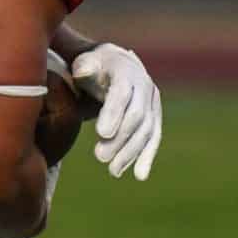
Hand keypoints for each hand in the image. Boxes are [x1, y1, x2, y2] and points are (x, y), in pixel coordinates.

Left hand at [69, 43, 161, 180]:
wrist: (115, 65)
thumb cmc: (94, 66)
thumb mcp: (86, 62)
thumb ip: (84, 68)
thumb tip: (83, 72)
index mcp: (126, 72)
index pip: (121, 94)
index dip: (113, 113)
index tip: (102, 133)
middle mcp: (144, 86)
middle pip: (135, 116)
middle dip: (120, 139)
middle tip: (100, 157)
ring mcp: (152, 102)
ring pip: (146, 130)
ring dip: (131, 153)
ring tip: (113, 171)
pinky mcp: (154, 116)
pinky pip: (153, 138)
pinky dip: (147, 157)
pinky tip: (140, 175)